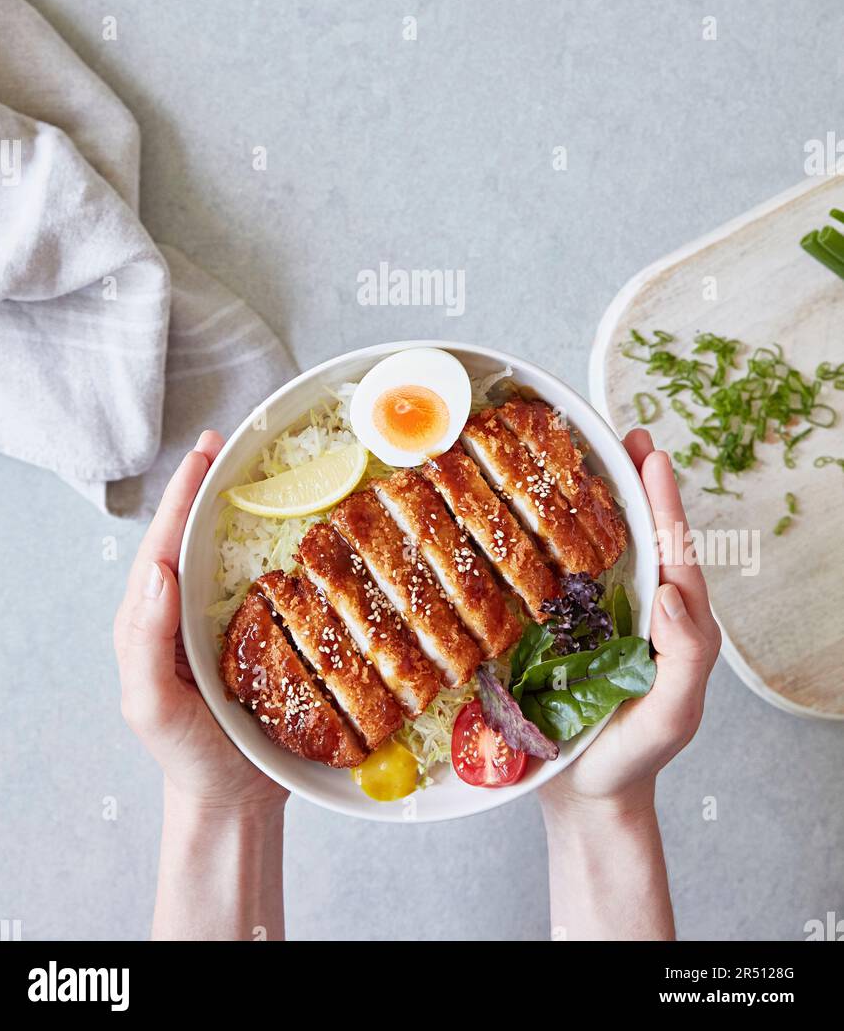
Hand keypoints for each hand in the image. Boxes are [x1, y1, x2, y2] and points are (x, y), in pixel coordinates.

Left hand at [113, 431, 287, 814]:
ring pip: (229, 552)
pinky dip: (279, 546)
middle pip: (194, 533)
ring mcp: (222, 621)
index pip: (165, 542)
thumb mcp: (152, 706)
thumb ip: (143, 642)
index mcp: (153, 618)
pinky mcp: (260, 634)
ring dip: (243, 506)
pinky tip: (304, 526)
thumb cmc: (188, 756)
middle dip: (209, 484)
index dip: (182, 493)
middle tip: (230, 440)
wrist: (233, 801)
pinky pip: (267, 581)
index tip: (204, 452)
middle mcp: (185, 610)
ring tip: (262, 464)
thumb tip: (155, 572)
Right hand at [539, 428, 720, 819]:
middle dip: (639, 482)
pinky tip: (541, 513)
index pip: (674, 551)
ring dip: (602, 499)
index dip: (663, 501)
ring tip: (594, 452)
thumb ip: (686, 656)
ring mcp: (605, 617)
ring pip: (607, 548)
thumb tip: (672, 590)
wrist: (585, 796)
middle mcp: (643, 609)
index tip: (651, 455)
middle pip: (646, 535)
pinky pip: (567, 575)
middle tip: (629, 433)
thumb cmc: (633, 757)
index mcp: (676, 622)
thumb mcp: (674, 714)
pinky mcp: (566, 629)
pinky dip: (561, 536)